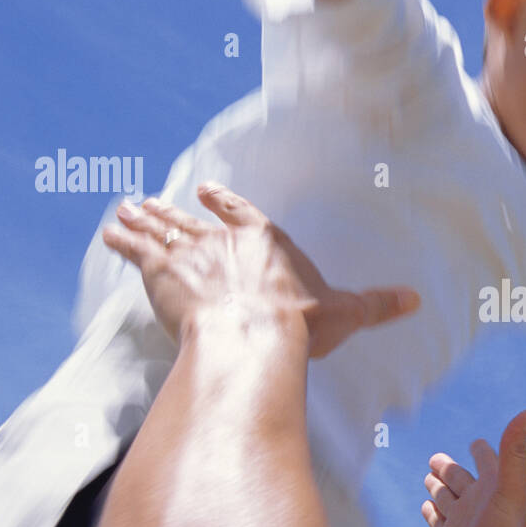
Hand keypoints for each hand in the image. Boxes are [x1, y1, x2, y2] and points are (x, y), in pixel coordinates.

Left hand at [101, 183, 419, 357]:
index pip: (242, 214)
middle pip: (194, 220)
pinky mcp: (160, 272)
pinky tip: (108, 232)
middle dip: (173, 211)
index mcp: (265, 241)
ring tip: (125, 208)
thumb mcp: (345, 312)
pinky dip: (122, 239)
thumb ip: (377, 304)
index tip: (209, 192)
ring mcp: (190, 252)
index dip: (225, 204)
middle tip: (152, 201)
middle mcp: (224, 239)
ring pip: (162, 229)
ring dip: (143, 219)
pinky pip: (137, 249)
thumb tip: (416, 300)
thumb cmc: (299, 323)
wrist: (253, 334)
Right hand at [420, 409, 525, 526]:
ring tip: (429, 478)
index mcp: (496, 489)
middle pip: (462, 479)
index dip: (483, 450)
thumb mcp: (510, 489)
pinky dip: (432, 513)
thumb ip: (516, 450)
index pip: (489, 461)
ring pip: (448, 499)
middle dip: (450, 468)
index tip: (477, 443)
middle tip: (435, 458)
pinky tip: (427, 509)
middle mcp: (480, 505)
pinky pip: (437, 523)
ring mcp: (464, 525)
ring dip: (439, 488)